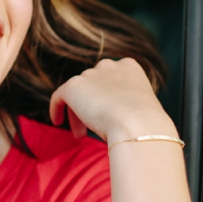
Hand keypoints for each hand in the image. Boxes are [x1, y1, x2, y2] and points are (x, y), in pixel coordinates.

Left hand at [49, 58, 174, 145]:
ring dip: (78, 114)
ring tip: (81, 135)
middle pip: (93, 86)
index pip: (111, 80)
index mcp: (130, 67)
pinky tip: (57, 122)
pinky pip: (59, 96)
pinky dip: (57, 108)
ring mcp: (90, 74)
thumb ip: (130, 103)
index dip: (106, 99)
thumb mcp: (143, 107)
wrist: (138, 125)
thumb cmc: (146, 124)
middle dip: (91, 107)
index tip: (107, 117)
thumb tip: (119, 115)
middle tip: (91, 130)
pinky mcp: (74, 86)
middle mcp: (109, 66)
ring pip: (78, 94)